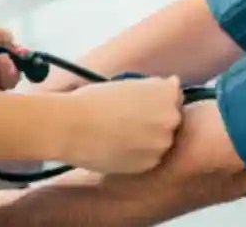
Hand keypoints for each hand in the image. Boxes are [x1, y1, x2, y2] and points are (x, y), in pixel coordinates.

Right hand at [58, 77, 184, 173]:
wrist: (70, 126)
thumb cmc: (94, 100)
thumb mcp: (130, 83)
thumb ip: (155, 87)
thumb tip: (174, 83)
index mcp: (167, 93)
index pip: (173, 95)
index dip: (155, 100)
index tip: (138, 105)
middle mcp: (171, 117)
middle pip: (171, 119)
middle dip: (155, 120)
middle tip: (127, 122)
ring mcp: (163, 142)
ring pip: (161, 140)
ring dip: (148, 139)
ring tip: (119, 136)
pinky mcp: (150, 163)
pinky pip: (151, 158)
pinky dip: (139, 155)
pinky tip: (118, 148)